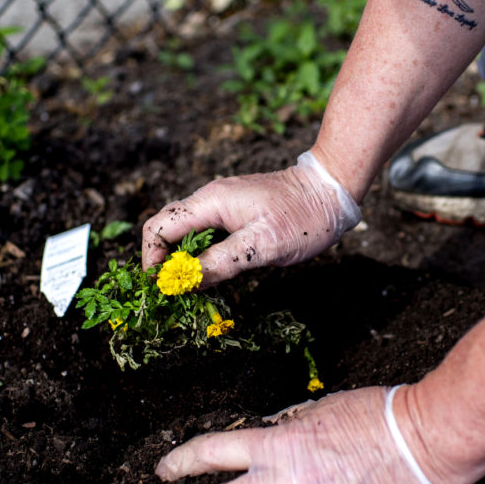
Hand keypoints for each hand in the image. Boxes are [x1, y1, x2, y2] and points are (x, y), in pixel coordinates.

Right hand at [141, 151, 360, 286]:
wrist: (332, 191)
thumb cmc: (302, 217)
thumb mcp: (262, 245)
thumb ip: (220, 263)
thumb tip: (182, 282)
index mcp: (210, 202)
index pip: (160, 228)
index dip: (152, 259)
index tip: (162, 287)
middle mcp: (210, 199)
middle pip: (167, 229)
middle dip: (162, 261)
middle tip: (172, 292)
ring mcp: (222, 205)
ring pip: (186, 233)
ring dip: (181, 260)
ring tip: (188, 289)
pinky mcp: (235, 213)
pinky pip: (205, 234)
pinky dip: (199, 255)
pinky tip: (210, 274)